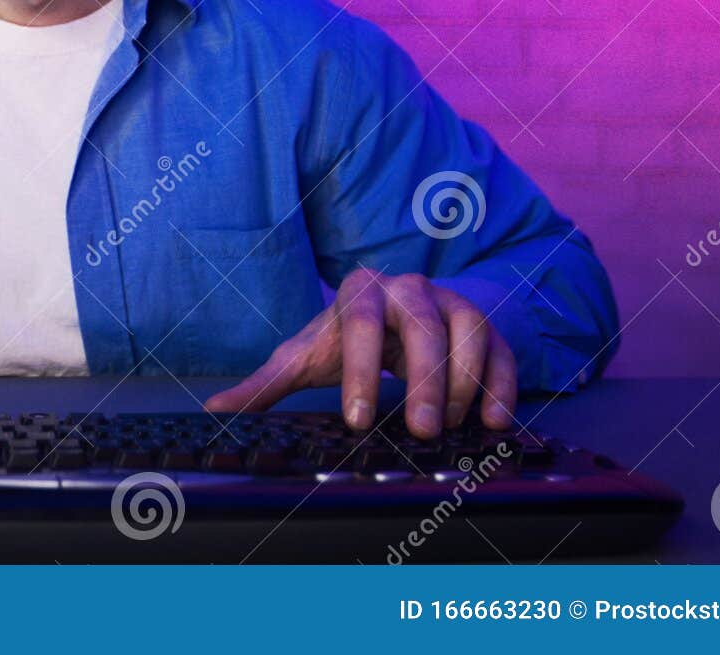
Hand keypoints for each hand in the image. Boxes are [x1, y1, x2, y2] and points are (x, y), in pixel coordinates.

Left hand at [203, 268, 516, 437]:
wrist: (399, 313)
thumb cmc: (346, 339)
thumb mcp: (307, 355)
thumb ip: (267, 383)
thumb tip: (216, 409)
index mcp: (360, 291)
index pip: (360, 324)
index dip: (360, 370)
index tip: (356, 419)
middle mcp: (408, 288)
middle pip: (421, 324)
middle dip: (422, 379)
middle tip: (420, 431)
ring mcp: (451, 300)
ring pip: (467, 328)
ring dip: (464, 379)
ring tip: (453, 426)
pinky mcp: (486, 321)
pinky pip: (501, 346)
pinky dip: (503, 382)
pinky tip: (495, 420)